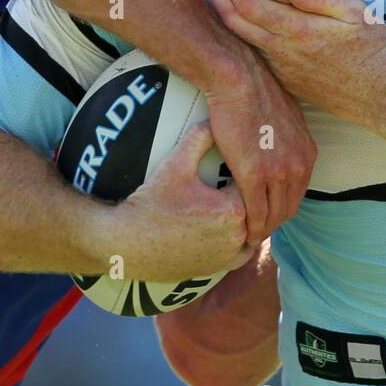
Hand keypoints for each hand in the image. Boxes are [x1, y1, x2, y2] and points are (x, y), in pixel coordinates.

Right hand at [89, 122, 253, 279]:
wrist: (128, 244)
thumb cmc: (151, 203)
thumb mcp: (176, 163)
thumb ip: (200, 137)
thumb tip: (216, 117)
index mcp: (233, 209)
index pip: (255, 182)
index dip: (250, 170)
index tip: (244, 160)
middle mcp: (238, 236)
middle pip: (258, 207)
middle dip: (253, 192)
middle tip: (248, 177)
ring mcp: (230, 255)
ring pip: (255, 231)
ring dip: (252, 217)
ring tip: (243, 199)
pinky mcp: (220, 268)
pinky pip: (243, 251)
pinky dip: (243, 239)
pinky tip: (237, 225)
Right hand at [205, 50, 315, 244]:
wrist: (240, 79)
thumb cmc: (257, 92)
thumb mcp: (287, 118)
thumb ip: (289, 140)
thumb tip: (283, 147)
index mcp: (307, 153)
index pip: (299, 193)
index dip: (283, 208)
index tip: (270, 214)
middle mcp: (298, 165)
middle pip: (288, 208)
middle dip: (273, 223)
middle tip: (257, 231)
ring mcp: (277, 172)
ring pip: (273, 214)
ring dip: (261, 228)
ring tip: (247, 234)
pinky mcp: (253, 174)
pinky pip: (254, 210)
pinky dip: (249, 224)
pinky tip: (240, 228)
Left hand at [210, 0, 385, 127]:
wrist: (381, 96)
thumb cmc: (374, 51)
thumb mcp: (358, 14)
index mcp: (299, 30)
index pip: (249, 5)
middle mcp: (284, 52)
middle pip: (236, 24)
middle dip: (223, 0)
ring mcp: (283, 70)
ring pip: (245, 42)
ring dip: (235, 20)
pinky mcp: (288, 82)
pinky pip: (260, 57)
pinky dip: (251, 39)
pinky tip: (257, 27)